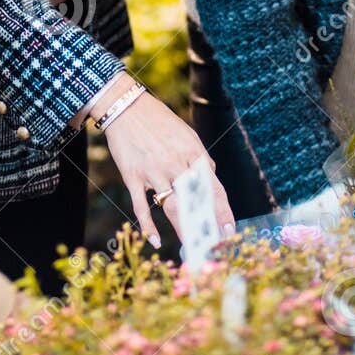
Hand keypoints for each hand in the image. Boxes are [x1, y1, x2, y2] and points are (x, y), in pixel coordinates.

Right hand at [103, 93, 233, 246]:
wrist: (126, 107)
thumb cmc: (159, 121)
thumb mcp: (187, 134)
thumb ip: (199, 158)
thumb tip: (210, 177)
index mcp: (192, 153)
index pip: (212, 188)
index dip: (222, 212)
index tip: (229, 230)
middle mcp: (175, 163)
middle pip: (194, 201)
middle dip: (205, 225)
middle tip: (213, 244)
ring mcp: (153, 171)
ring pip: (170, 206)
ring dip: (182, 229)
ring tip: (190, 246)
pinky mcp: (133, 176)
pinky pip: (141, 206)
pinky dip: (148, 225)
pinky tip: (154, 241)